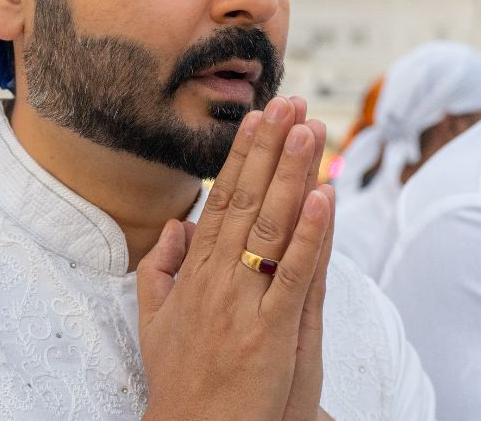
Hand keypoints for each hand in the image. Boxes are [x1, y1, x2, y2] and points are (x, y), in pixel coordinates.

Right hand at [137, 97, 333, 420]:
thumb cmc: (181, 379)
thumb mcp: (155, 322)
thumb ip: (162, 271)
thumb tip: (175, 226)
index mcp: (195, 272)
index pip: (221, 199)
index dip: (243, 156)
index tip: (258, 117)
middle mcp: (217, 278)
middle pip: (248, 199)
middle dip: (271, 148)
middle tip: (291, 102)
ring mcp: (243, 302)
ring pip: (271, 226)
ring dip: (292, 174)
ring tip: (311, 131)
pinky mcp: (271, 331)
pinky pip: (293, 274)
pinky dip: (310, 234)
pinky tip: (325, 198)